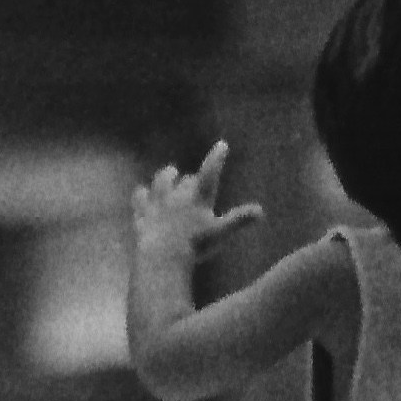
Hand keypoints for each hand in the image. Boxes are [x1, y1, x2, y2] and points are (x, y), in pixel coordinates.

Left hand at [133, 143, 263, 267]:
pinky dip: (141, 196)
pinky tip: (140, 194)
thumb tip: (261, 211)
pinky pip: (140, 200)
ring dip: (165, 177)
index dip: (216, 158)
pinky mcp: (142, 214)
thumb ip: (239, 219)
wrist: (161, 255)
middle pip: (185, 181)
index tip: (222, 145)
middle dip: (189, 179)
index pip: (209, 172)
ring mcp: (158, 203)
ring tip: (169, 173)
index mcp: (198, 197)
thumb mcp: (220, 233)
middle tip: (191, 178)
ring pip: (160, 183)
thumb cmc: (195, 245)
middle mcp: (177, 195)